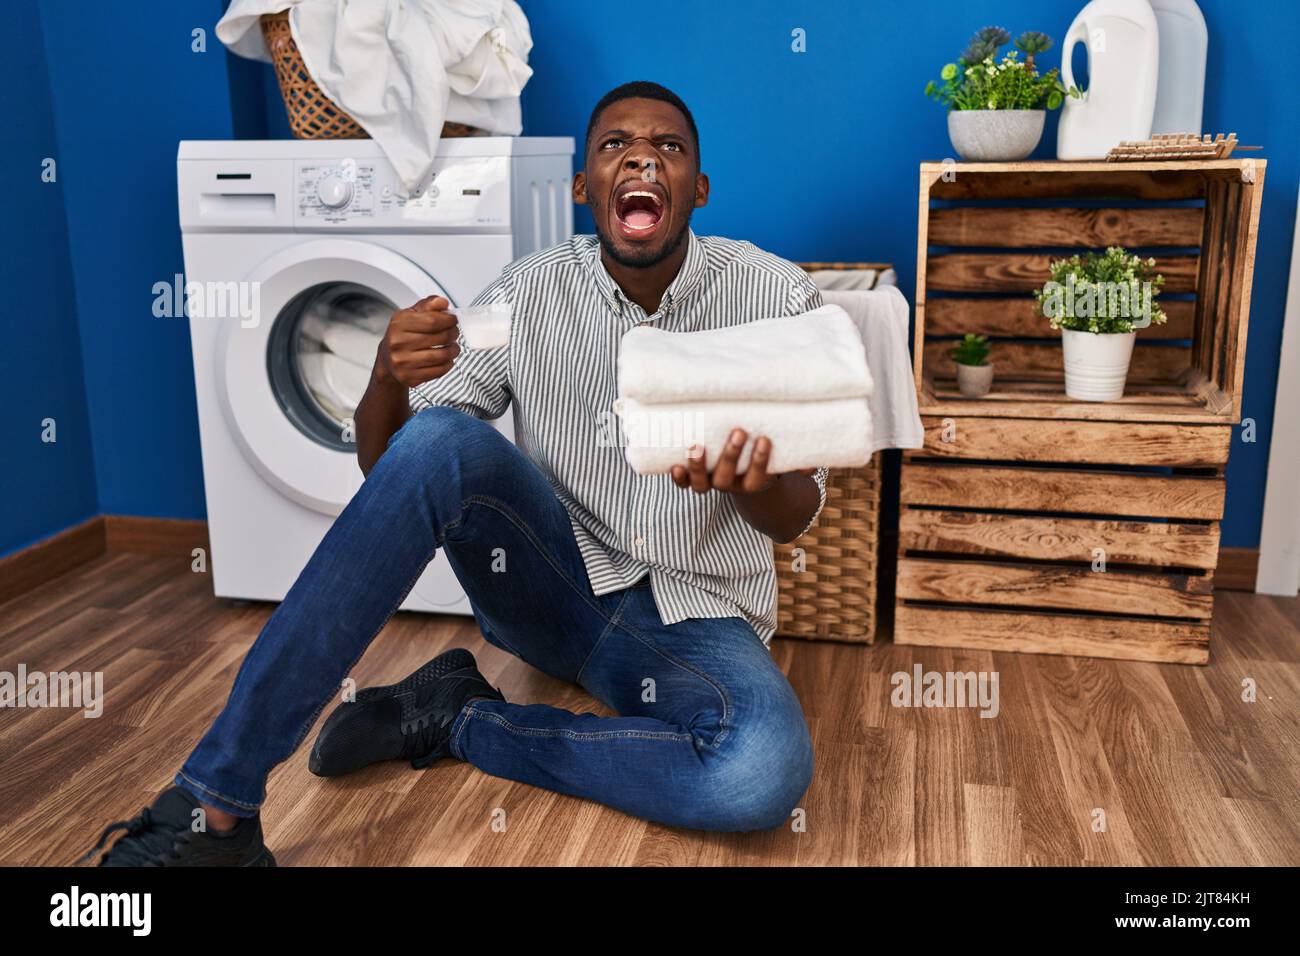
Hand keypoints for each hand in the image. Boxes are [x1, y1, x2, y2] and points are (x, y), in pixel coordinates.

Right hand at [376, 295, 460, 386]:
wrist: (388, 359)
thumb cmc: (403, 335)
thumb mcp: (411, 315)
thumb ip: (428, 305)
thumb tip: (443, 302)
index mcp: (398, 324)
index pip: (432, 320)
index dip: (448, 320)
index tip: (453, 320)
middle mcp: (398, 343)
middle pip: (439, 338)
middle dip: (453, 334)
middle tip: (455, 333)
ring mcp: (403, 362)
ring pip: (441, 356)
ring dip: (453, 350)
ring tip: (454, 347)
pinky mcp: (410, 377)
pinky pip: (438, 371)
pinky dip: (448, 364)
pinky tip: (447, 359)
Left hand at [670, 428, 814, 494]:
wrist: (746, 475)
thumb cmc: (768, 462)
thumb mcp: (785, 463)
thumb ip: (799, 463)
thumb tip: (810, 467)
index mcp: (755, 484)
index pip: (758, 478)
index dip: (760, 461)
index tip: (764, 439)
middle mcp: (731, 486)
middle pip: (728, 479)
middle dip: (731, 456)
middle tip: (738, 431)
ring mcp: (711, 484)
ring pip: (702, 485)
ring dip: (699, 467)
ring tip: (697, 445)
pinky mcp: (695, 479)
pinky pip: (684, 484)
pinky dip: (679, 478)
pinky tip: (674, 465)